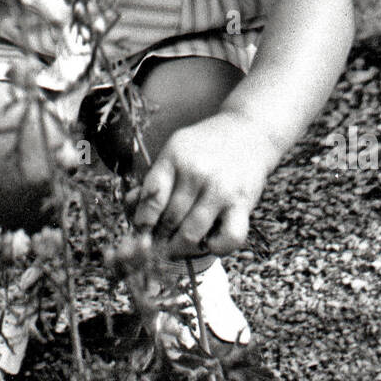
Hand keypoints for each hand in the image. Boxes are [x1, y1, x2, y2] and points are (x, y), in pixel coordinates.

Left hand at [131, 111, 273, 257]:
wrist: (249, 132)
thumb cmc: (206, 146)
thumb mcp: (176, 150)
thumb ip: (155, 178)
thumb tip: (131, 206)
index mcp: (175, 157)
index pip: (151, 197)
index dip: (143, 220)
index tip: (142, 230)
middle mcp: (197, 173)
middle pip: (169, 219)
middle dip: (160, 237)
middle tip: (158, 244)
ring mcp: (221, 190)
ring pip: (192, 234)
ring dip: (180, 247)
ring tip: (176, 247)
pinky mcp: (243, 204)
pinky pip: (228, 238)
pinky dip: (217, 247)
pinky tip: (209, 242)